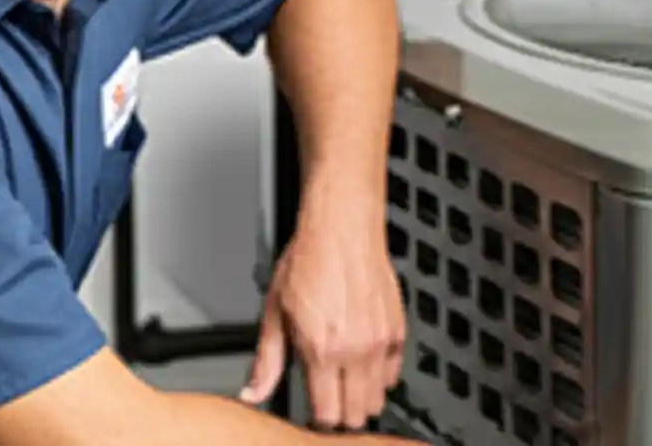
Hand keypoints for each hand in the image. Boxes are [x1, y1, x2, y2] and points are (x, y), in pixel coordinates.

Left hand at [239, 181, 406, 429]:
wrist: (342, 229)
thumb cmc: (308, 261)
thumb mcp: (274, 311)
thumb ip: (267, 360)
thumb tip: (253, 391)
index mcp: (320, 350)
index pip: (327, 414)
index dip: (318, 420)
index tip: (314, 414)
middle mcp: (354, 351)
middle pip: (357, 415)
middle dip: (341, 415)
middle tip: (328, 400)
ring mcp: (380, 343)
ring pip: (379, 398)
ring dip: (362, 398)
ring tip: (344, 382)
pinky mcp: (398, 331)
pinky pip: (395, 373)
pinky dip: (380, 375)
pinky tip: (362, 361)